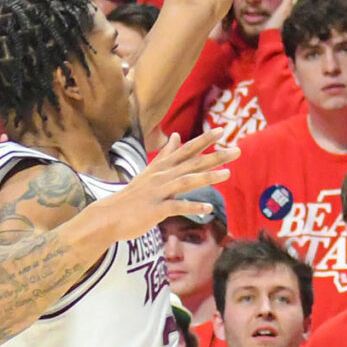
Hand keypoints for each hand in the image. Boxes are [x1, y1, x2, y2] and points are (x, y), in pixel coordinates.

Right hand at [90, 132, 238, 242]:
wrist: (109, 216)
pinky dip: (193, 207)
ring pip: (186, 182)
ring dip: (208, 177)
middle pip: (192, 163)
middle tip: (237, 150)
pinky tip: (208, 209)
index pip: (186, 150)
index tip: (222, 130)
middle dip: (215, 156)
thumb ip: (166, 155)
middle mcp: (162, 176)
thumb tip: (176, 135)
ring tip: (227, 174)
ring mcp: (158, 192)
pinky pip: (177, 207)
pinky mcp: (155, 209)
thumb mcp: (150, 172)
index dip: (204, 140)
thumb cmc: (134, 196)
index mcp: (162, 167)